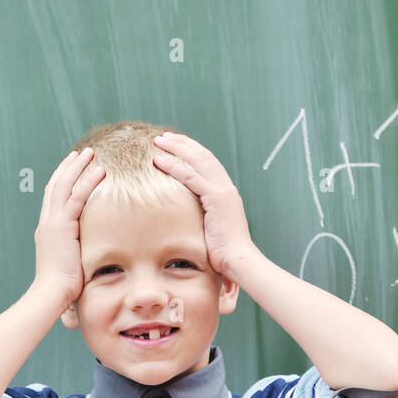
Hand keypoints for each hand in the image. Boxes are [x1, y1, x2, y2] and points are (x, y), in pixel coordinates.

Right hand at [33, 147, 105, 306]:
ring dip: (78, 166)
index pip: (54, 197)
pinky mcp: (62, 226)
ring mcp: (53, 222)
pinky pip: (77, 197)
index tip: (72, 167)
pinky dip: (88, 181)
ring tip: (91, 153)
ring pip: (64, 185)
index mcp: (48, 229)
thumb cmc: (61, 288)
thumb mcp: (69, 264)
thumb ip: (76, 254)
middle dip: (69, 167)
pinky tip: (99, 170)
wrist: (51, 294)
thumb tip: (88, 258)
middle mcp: (47, 221)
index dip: (62, 180)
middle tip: (81, 153)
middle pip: (56, 185)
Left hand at [151, 132, 254, 275]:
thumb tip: (188, 221)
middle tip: (163, 137)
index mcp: (226, 192)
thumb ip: (203, 219)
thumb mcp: (212, 230)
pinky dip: (173, 166)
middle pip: (202, 156)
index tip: (174, 145)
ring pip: (196, 161)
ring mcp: (222, 190)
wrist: (238, 260)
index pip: (208, 164)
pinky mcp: (216, 198)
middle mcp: (226, 187)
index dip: (190, 151)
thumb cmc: (224, 253)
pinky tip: (159, 160)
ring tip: (158, 142)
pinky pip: (190, 176)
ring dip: (175, 149)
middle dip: (182, 144)